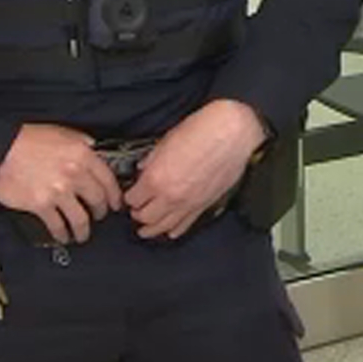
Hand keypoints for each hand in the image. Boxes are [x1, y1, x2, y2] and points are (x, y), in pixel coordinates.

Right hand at [0, 123, 124, 243]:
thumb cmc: (26, 139)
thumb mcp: (61, 132)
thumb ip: (81, 142)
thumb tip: (94, 150)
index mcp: (82, 154)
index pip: (108, 180)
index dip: (115, 195)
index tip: (116, 203)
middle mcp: (74, 173)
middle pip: (98, 200)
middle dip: (101, 212)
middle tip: (100, 216)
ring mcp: (58, 191)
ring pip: (81, 218)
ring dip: (84, 229)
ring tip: (83, 233)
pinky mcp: (41, 205)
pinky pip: (58, 225)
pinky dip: (62, 234)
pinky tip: (63, 236)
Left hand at [127, 99, 267, 239]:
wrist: (232, 132)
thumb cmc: (203, 130)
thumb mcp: (167, 140)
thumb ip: (153, 158)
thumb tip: (145, 166)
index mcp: (156, 178)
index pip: (133, 199)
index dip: (129, 196)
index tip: (130, 194)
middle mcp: (170, 196)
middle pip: (145, 217)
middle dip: (137, 214)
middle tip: (135, 210)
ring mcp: (188, 203)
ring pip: (163, 226)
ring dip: (151, 229)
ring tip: (145, 229)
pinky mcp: (204, 205)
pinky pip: (185, 225)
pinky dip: (175, 230)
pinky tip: (170, 231)